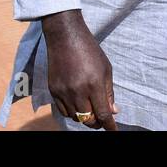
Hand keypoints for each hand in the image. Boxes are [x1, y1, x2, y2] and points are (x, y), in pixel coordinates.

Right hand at [41, 10, 117, 129]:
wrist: (65, 36)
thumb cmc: (89, 50)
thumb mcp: (106, 69)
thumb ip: (109, 92)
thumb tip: (112, 112)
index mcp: (94, 84)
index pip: (102, 114)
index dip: (109, 126)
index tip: (113, 131)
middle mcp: (78, 90)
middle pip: (88, 120)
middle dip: (97, 122)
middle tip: (102, 119)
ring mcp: (63, 91)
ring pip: (75, 117)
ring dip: (84, 117)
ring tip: (89, 108)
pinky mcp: (53, 90)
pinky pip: (63, 111)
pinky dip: (72, 112)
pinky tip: (77, 105)